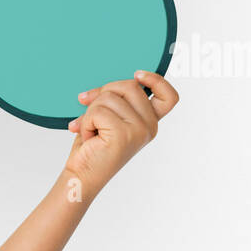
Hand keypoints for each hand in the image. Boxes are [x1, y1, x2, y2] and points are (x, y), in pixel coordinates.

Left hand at [63, 70, 178, 196]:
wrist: (81, 176)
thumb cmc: (92, 147)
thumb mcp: (108, 117)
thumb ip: (116, 101)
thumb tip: (104, 89)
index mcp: (149, 122)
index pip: (169, 97)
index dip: (156, 80)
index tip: (137, 75)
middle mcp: (149, 126)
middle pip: (129, 86)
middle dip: (103, 93)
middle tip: (89, 111)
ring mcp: (139, 130)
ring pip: (109, 97)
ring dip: (90, 112)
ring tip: (91, 131)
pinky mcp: (123, 134)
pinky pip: (98, 111)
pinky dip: (86, 122)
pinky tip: (89, 137)